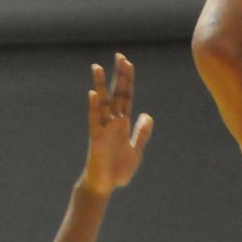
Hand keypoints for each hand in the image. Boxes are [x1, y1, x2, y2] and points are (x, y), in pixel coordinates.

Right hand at [83, 55, 152, 195]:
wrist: (106, 185)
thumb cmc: (118, 169)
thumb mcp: (136, 150)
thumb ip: (141, 133)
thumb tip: (147, 115)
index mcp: (122, 123)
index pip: (126, 97)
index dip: (127, 80)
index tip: (127, 63)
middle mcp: (112, 122)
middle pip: (116, 94)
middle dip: (118, 76)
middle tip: (120, 56)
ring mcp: (103, 128)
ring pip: (102, 103)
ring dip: (101, 85)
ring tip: (98, 67)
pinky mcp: (96, 138)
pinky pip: (94, 120)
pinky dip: (94, 108)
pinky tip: (94, 94)